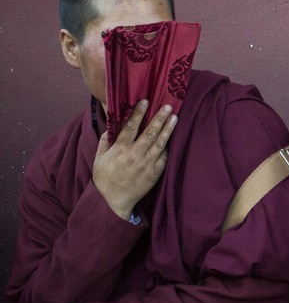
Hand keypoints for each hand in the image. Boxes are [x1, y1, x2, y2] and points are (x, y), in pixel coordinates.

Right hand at [92, 100, 176, 219]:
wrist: (114, 201)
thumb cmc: (105, 178)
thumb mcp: (99, 158)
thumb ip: (105, 142)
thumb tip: (111, 127)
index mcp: (120, 149)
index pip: (131, 127)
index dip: (138, 113)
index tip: (145, 101)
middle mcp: (135, 155)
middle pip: (150, 133)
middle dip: (159, 118)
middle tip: (167, 106)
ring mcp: (147, 164)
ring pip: (160, 143)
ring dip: (168, 129)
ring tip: (174, 117)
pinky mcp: (155, 173)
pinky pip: (163, 157)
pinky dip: (167, 147)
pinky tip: (172, 137)